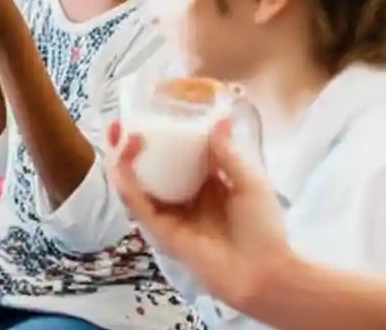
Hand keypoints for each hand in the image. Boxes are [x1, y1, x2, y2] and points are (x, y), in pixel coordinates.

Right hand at [105, 119, 291, 310]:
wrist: (265, 272)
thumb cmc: (263, 228)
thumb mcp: (249, 181)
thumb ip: (228, 153)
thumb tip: (219, 119)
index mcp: (203, 185)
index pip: (174, 156)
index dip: (160, 136)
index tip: (151, 113)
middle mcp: (181, 198)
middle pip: (147, 168)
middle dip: (129, 146)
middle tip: (120, 124)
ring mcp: (168, 215)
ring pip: (135, 184)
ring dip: (122, 159)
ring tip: (121, 135)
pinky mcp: (160, 230)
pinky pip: (137, 204)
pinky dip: (126, 182)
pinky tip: (123, 162)